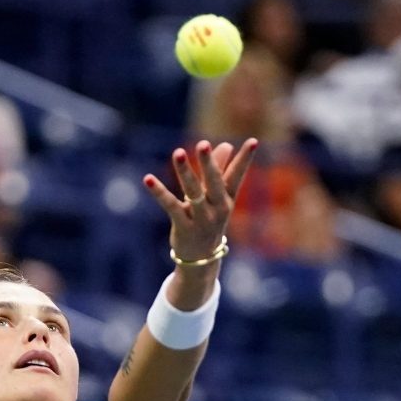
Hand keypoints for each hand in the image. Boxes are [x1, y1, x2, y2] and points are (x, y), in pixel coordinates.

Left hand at [143, 139, 257, 261]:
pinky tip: (148, 179)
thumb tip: (226, 144)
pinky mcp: (183, 226)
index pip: (237, 176)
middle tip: (203, 145)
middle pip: (214, 183)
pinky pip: (171, 206)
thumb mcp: (216, 197)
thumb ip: (220, 170)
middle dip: (210, 163)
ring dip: (185, 172)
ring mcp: (201, 219)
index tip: (253, 141)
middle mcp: (218, 208)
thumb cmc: (209, 221)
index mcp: (227, 199)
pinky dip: (159, 192)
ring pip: (193, 192)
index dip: (245, 160)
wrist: (201, 258)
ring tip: (178, 153)